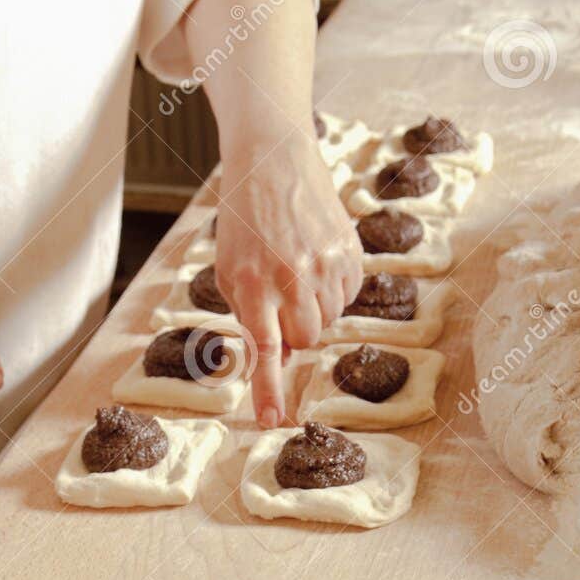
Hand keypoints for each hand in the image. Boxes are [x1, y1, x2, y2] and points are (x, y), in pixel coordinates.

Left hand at [215, 132, 362, 426]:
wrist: (274, 157)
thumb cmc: (245, 219)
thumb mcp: (232, 270)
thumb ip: (252, 318)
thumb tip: (281, 359)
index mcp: (253, 284)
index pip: (263, 351)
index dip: (268, 390)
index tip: (274, 421)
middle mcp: (290, 278)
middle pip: (305, 341)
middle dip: (295, 331)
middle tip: (282, 299)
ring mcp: (324, 265)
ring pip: (328, 320)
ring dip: (314, 308)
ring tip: (298, 267)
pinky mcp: (348, 253)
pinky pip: (347, 296)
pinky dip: (333, 288)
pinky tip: (317, 257)